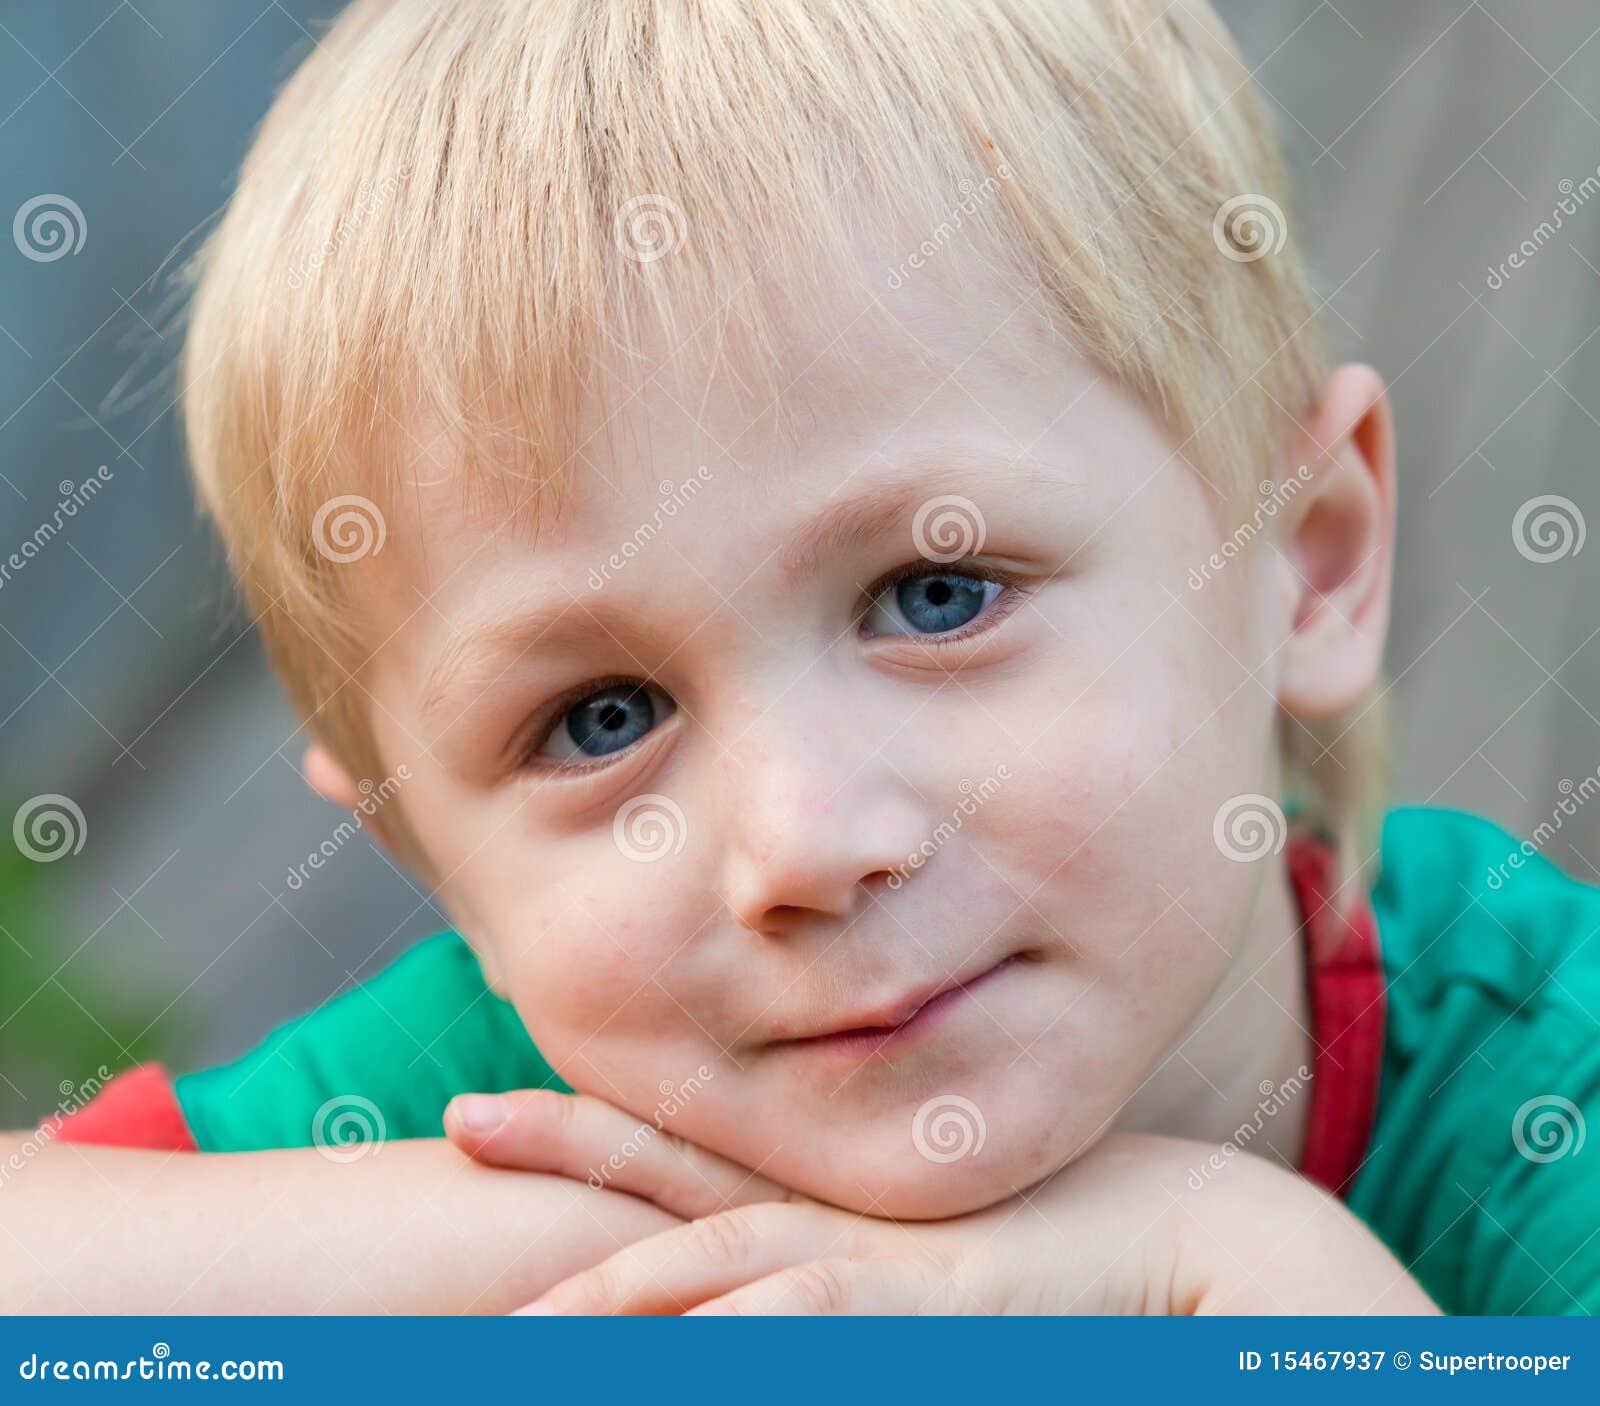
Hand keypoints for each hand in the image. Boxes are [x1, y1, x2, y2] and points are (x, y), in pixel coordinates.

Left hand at [446, 1090, 1437, 1314]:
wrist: (1179, 1241)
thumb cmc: (1061, 1253)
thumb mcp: (930, 1258)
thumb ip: (855, 1263)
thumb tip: (786, 1281)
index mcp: (818, 1195)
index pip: (679, 1151)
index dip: (586, 1130)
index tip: (492, 1107)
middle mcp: (826, 1209)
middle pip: (669, 1175)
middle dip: (563, 1152)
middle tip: (462, 1117)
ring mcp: (867, 1250)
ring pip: (713, 1260)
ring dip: (614, 1285)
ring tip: (518, 1312)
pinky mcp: (922, 1297)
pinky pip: (805, 1315)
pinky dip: (735, 1330)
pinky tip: (665, 1336)